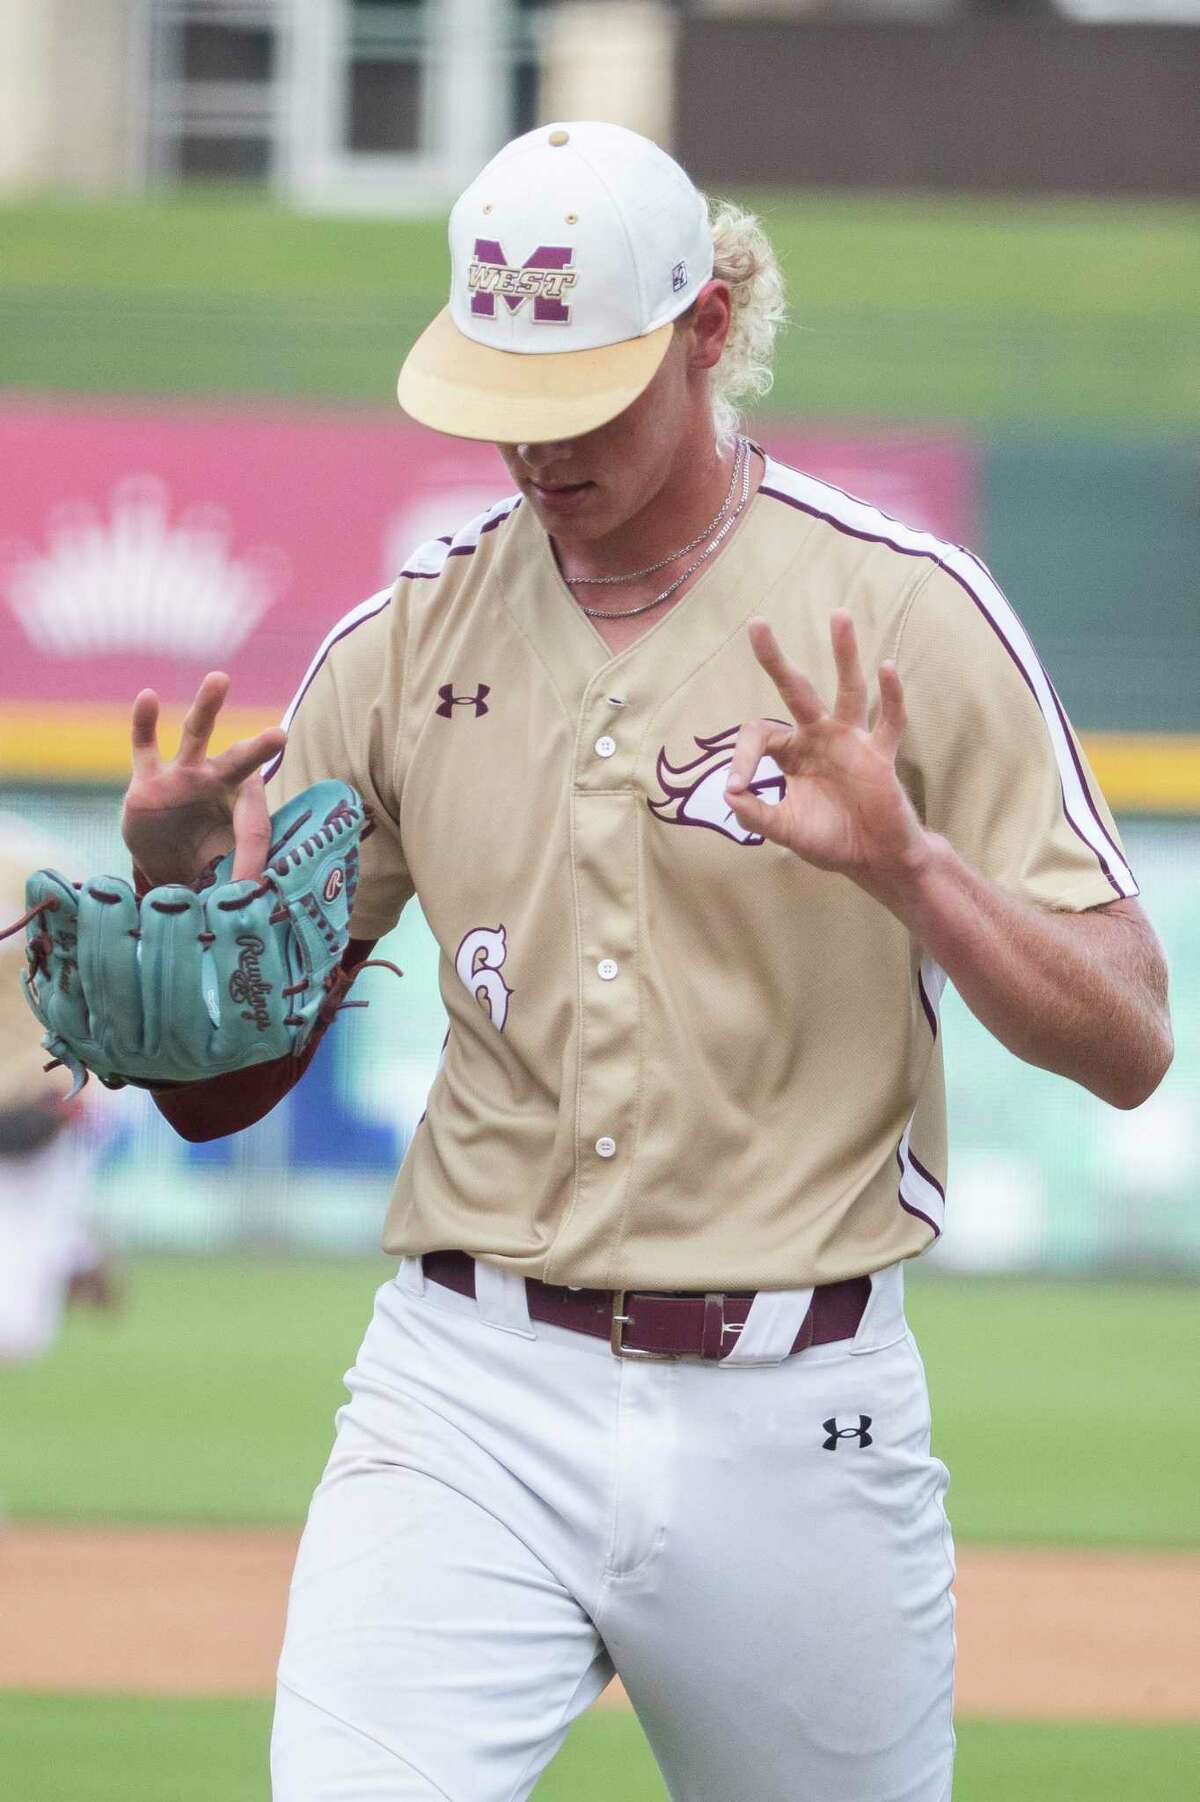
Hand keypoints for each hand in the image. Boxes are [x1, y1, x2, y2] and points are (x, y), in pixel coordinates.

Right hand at [121, 672, 285, 885]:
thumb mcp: (224, 871)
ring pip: (197, 736)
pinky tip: (147, 698)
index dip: (252, 860)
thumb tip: (252, 903)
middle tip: (279, 737)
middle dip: (257, 750)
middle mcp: (216, 784)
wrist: (165, 858)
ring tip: (219, 679)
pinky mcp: (148, 779)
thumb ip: (239, 879)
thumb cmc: (206, 857)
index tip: (249, 888)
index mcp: (242, 807)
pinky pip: (145, 746)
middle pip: (240, 763)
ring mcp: (181, 776)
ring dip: (206, 709)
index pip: (254, 828)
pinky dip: (145, 723)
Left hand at [724, 612, 929, 893]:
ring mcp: (852, 741)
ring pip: (847, 690)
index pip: (759, 734)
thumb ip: (757, 815)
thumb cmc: (830, 840)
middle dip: (775, 660)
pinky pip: (889, 721)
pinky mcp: (880, 755)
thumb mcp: (786, 830)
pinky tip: (887, 667)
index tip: (738, 786)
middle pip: (795, 689)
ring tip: (839, 615)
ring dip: (844, 654)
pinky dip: (891, 696)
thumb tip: (728, 794)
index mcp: (792, 753)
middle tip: (755, 623)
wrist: (875, 859)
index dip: (742, 757)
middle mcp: (820, 737)